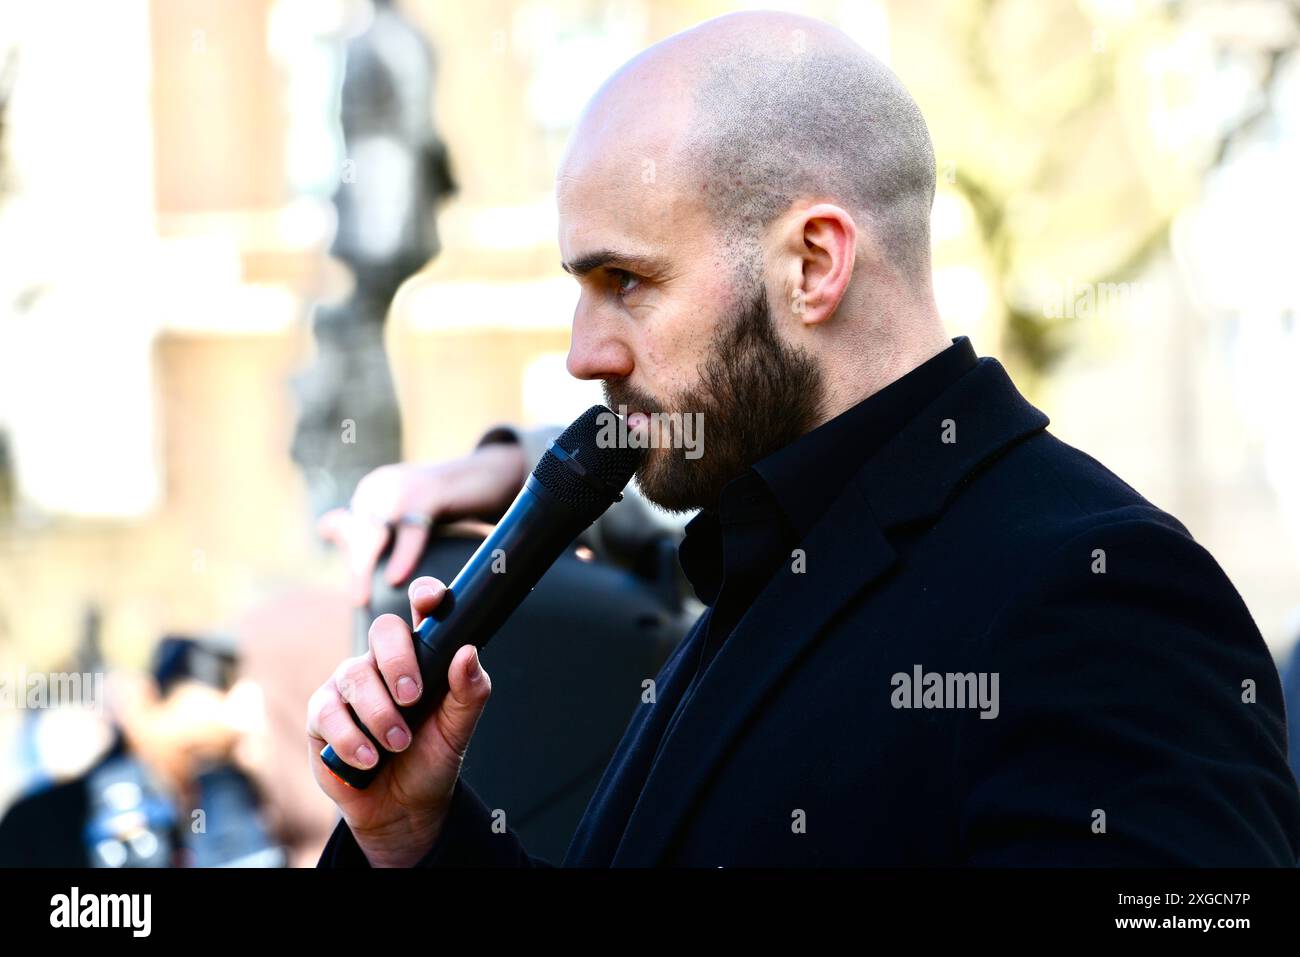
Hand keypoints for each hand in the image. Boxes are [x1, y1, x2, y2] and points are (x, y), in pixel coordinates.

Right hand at [306, 577, 492, 866]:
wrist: (403, 808)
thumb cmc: (432, 757)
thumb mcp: (459, 728)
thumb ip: (469, 690)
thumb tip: (468, 652)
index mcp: (421, 654)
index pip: (421, 608)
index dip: (425, 595)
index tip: (431, 601)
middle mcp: (382, 661)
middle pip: (383, 630)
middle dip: (398, 662)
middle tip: (413, 698)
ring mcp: (349, 684)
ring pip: (356, 676)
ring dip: (379, 714)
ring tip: (398, 743)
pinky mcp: (322, 714)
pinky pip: (329, 713)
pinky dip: (351, 739)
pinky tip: (369, 759)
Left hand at [318, 442, 528, 605]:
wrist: (492, 472)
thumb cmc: (450, 497)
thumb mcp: (404, 511)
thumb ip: (367, 520)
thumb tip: (325, 526)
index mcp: (374, 489)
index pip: (352, 529)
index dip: (354, 560)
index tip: (358, 598)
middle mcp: (383, 483)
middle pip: (361, 530)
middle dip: (357, 565)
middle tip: (358, 601)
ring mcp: (405, 485)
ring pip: (376, 530)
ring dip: (366, 565)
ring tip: (362, 598)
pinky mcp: (431, 491)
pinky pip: (411, 528)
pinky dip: (403, 555)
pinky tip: (396, 579)